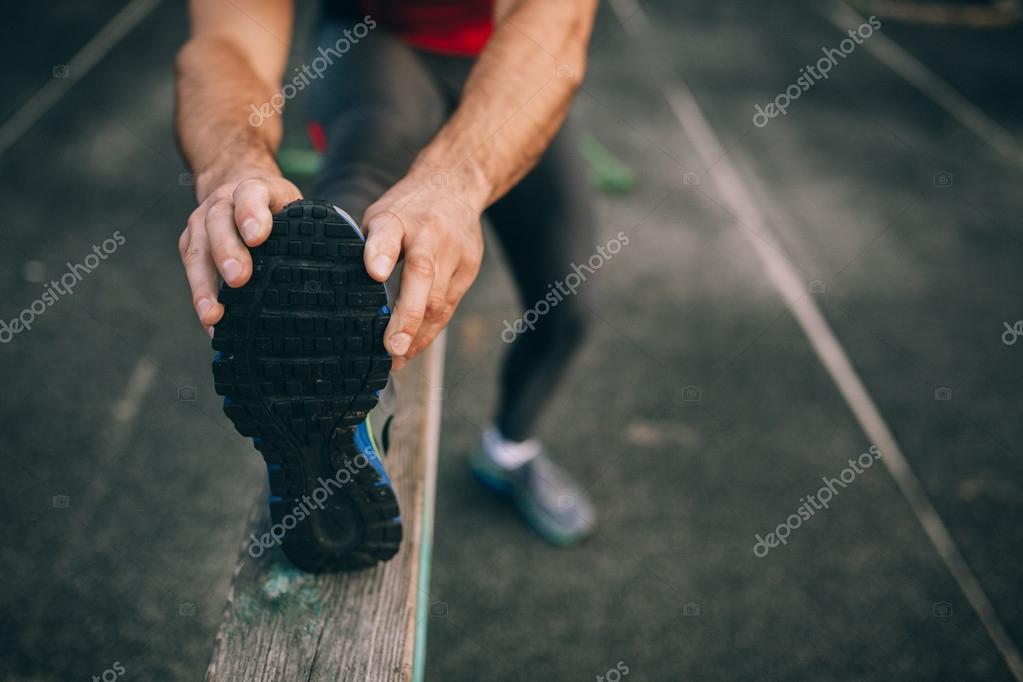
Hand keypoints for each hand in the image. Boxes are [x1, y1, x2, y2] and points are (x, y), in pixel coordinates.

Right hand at [179, 158, 300, 334]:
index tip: (258, 237)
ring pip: (197, 250)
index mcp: (253, 188)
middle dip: (227, 252)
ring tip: (213, 314)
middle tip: (239, 278)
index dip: (252, 214)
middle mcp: (222, 203)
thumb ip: (306, 226)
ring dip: (204, 285)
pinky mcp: (189, 243)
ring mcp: (201, 223)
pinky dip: (201, 298)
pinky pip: (192, 271)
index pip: (250, 194)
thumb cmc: (273, 204)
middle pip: (218, 223)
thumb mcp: (292, 202)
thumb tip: (343, 266)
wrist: (237, 181)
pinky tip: (212, 323)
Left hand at [362, 170, 485, 369]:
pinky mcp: (469, 269)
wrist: (456, 187)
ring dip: (418, 334)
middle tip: (390, 349)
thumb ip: (369, 247)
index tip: (375, 273)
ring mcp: (456, 253)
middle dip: (407, 317)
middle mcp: (431, 235)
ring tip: (396, 360)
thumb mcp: (381, 214)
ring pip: (439, 300)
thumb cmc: (409, 208)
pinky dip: (430, 330)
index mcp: (399, 218)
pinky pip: (449, 307)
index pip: (388, 233)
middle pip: (422, 277)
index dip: (381, 253)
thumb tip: (351, 288)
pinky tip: (414, 348)